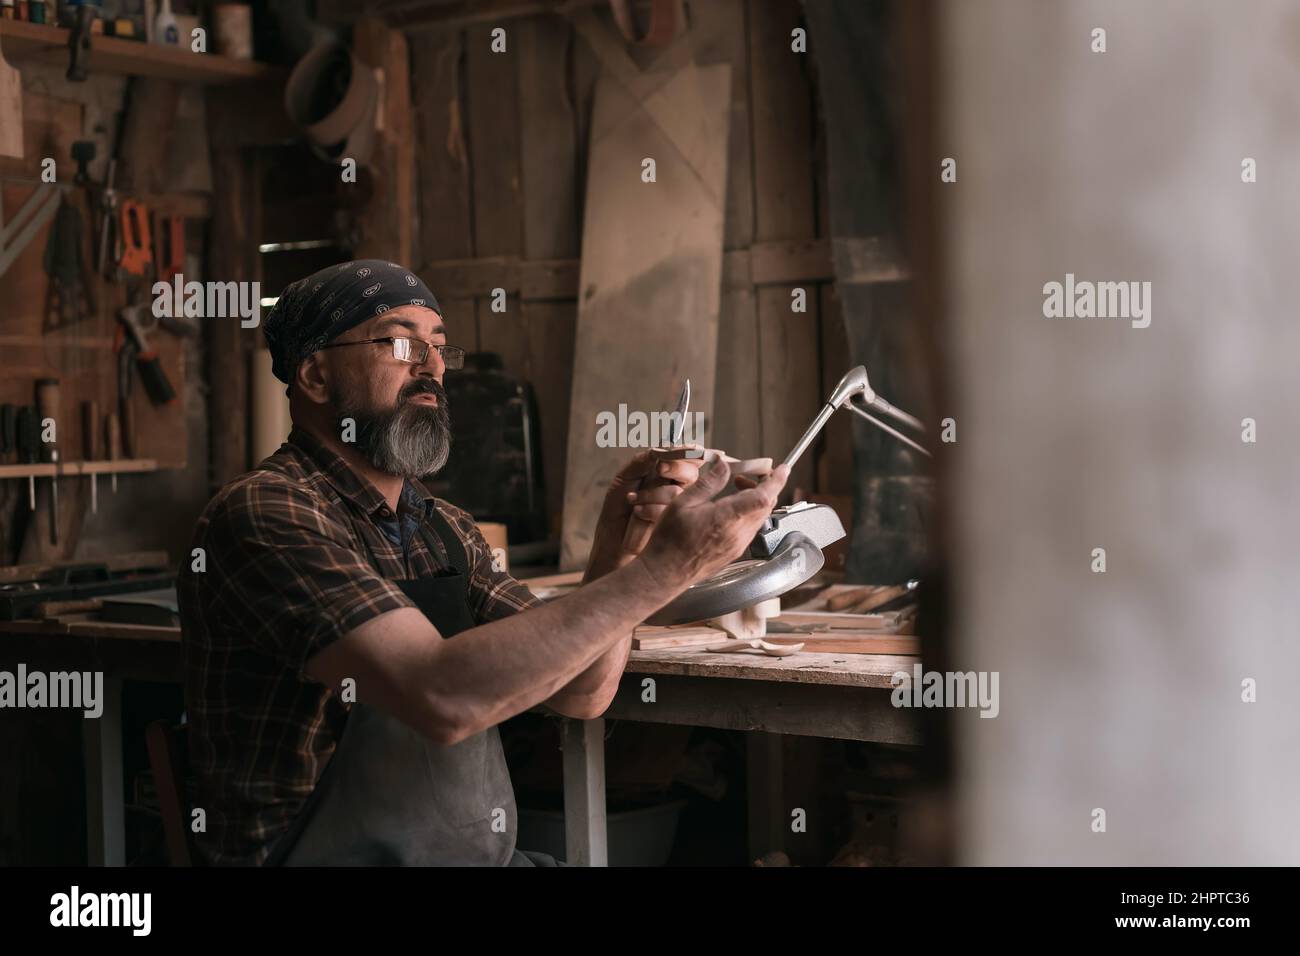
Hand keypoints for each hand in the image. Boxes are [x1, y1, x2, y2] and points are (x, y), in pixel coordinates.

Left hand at [587, 451, 705, 575]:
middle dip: (677, 467)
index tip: (684, 450)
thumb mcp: (624, 479)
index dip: (689, 452)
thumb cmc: (617, 512)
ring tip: (633, 502)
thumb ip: (642, 461)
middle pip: (692, 472)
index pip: (686, 458)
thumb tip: (661, 449)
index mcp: (665, 475)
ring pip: (679, 492)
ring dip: (653, 494)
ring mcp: (678, 509)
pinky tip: (637, 514)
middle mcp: (675, 489)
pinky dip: (651, 510)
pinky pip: (672, 511)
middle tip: (660, 469)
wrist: (612, 544)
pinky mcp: (676, 525)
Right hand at [638, 459, 789, 592]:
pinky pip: (751, 528)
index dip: (776, 480)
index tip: (782, 469)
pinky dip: (748, 514)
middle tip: (744, 477)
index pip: (763, 496)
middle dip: (762, 486)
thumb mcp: (683, 503)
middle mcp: (738, 533)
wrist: (666, 573)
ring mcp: (739, 545)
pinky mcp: (735, 552)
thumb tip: (723, 465)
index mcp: (727, 517)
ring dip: (754, 500)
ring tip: (735, 491)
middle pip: (766, 505)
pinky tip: (730, 511)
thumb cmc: (670, 541)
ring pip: (760, 517)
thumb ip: (708, 483)